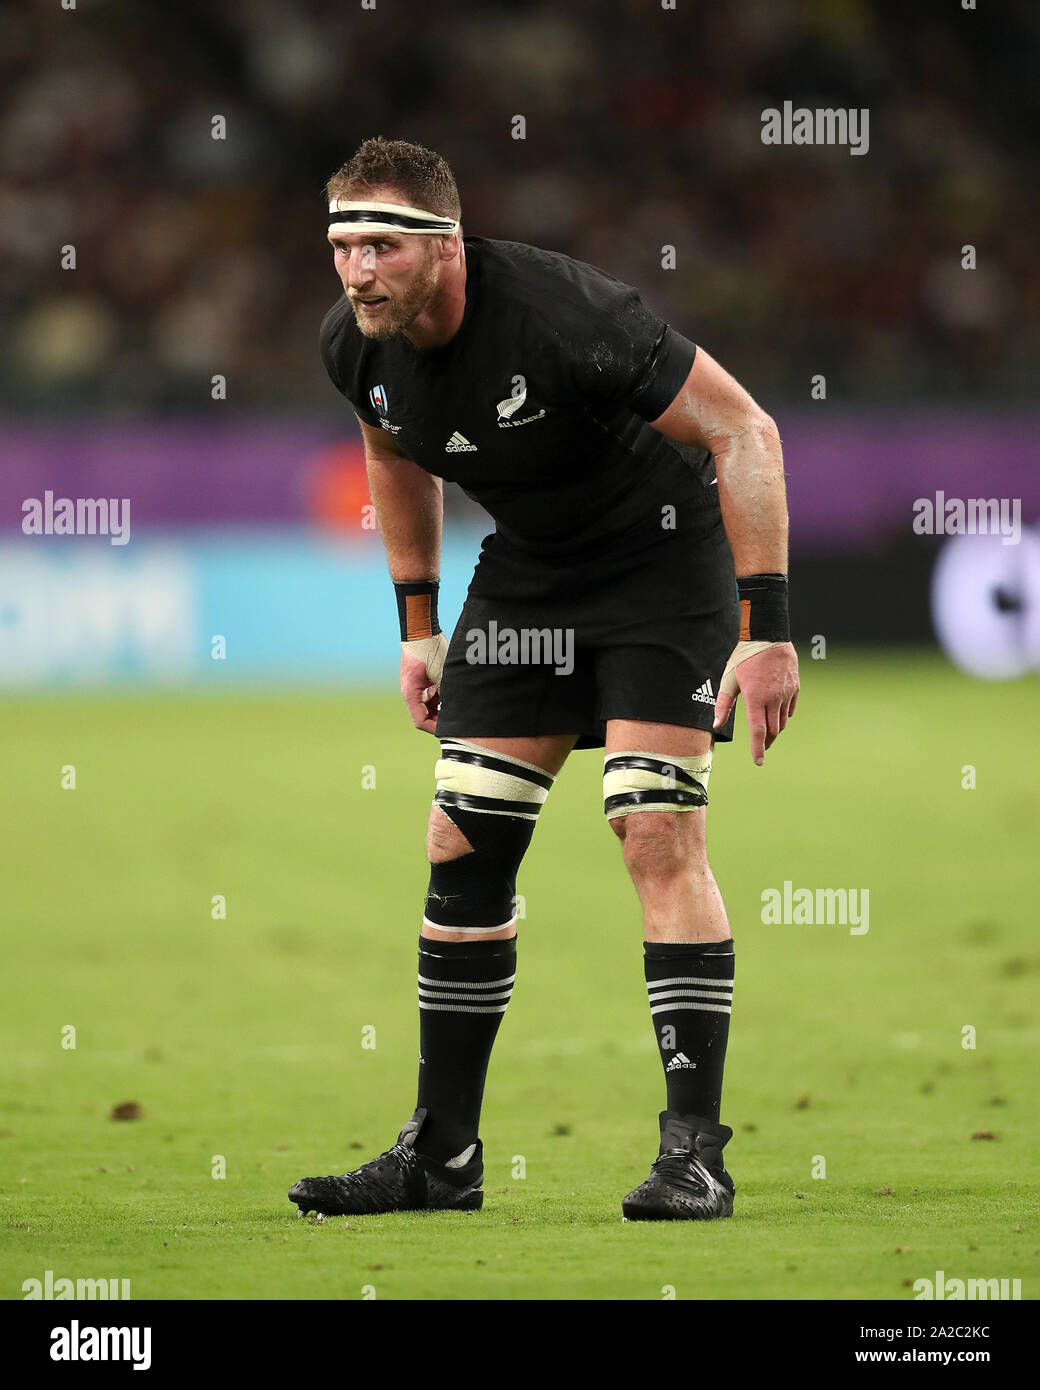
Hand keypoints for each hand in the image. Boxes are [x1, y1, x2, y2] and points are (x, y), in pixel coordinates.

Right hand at [400, 632, 448, 734]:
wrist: (421, 631)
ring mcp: (415, 687)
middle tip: (457, 719)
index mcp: (410, 692)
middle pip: (424, 715)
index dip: (435, 728)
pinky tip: (452, 694)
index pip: (420, 721)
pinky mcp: (420, 681)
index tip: (450, 729)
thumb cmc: (429, 650)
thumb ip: (445, 694)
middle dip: (440, 719)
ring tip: (456, 705)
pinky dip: (441, 698)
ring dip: (441, 707)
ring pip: (428, 706)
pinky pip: (430, 695)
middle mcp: (410, 692)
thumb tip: (453, 712)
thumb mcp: (441, 674)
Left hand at [713, 641, 798, 765]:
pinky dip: (783, 716)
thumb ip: (723, 704)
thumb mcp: (729, 680)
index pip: (758, 731)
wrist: (769, 637)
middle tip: (761, 747)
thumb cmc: (745, 657)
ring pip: (782, 721)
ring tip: (766, 731)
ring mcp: (787, 693)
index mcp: (756, 698)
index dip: (758, 749)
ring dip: (774, 730)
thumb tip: (716, 724)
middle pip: (773, 730)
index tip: (758, 761)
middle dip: (766, 742)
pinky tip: (776, 714)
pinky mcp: (795, 688)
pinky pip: (790, 710)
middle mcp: (774, 698)